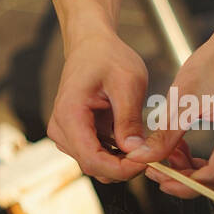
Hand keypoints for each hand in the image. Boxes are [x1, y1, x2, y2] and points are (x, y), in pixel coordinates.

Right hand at [47, 30, 152, 182]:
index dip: (122, 168)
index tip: (148, 161)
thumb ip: (129, 118)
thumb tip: (135, 151)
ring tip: (144, 142)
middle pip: (94, 166)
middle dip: (125, 166)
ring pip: (97, 165)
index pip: (93, 159)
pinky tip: (133, 139)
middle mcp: (61, 129)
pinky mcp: (75, 136)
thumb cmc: (107, 57)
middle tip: (153, 152)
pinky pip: (97, 156)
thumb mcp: (127, 82)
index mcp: (70, 114)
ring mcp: (66, 135)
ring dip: (122, 161)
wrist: (92, 45)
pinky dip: (117, 154)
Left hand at [124, 11, 213, 197]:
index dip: (183, 184)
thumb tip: (142, 159)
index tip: (158, 176)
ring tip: (170, 151)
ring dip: (196, 173)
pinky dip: (207, 164)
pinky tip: (185, 148)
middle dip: (187, 180)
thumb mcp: (185, 97)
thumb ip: (165, 134)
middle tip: (159, 166)